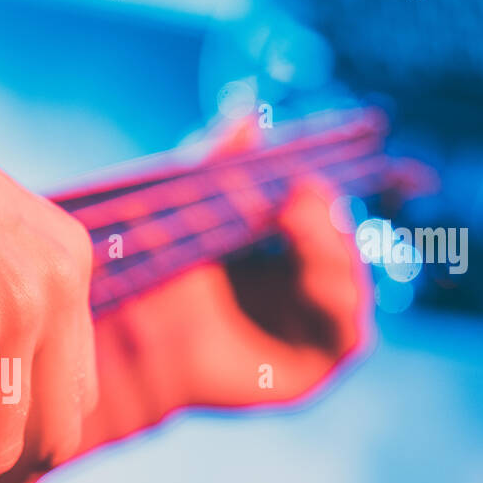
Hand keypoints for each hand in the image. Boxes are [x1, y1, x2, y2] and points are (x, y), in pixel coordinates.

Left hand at [78, 177, 373, 450]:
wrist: (133, 358)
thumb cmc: (156, 285)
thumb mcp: (191, 216)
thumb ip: (218, 167)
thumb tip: (247, 112)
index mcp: (279, 251)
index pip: (318, 215)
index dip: (313, 195)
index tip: (295, 173)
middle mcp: (303, 289)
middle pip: (339, 247)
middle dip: (325, 221)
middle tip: (299, 196)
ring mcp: (312, 330)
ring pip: (350, 286)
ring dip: (334, 254)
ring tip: (300, 227)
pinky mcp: (314, 369)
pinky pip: (350, 335)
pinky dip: (341, 306)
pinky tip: (314, 281)